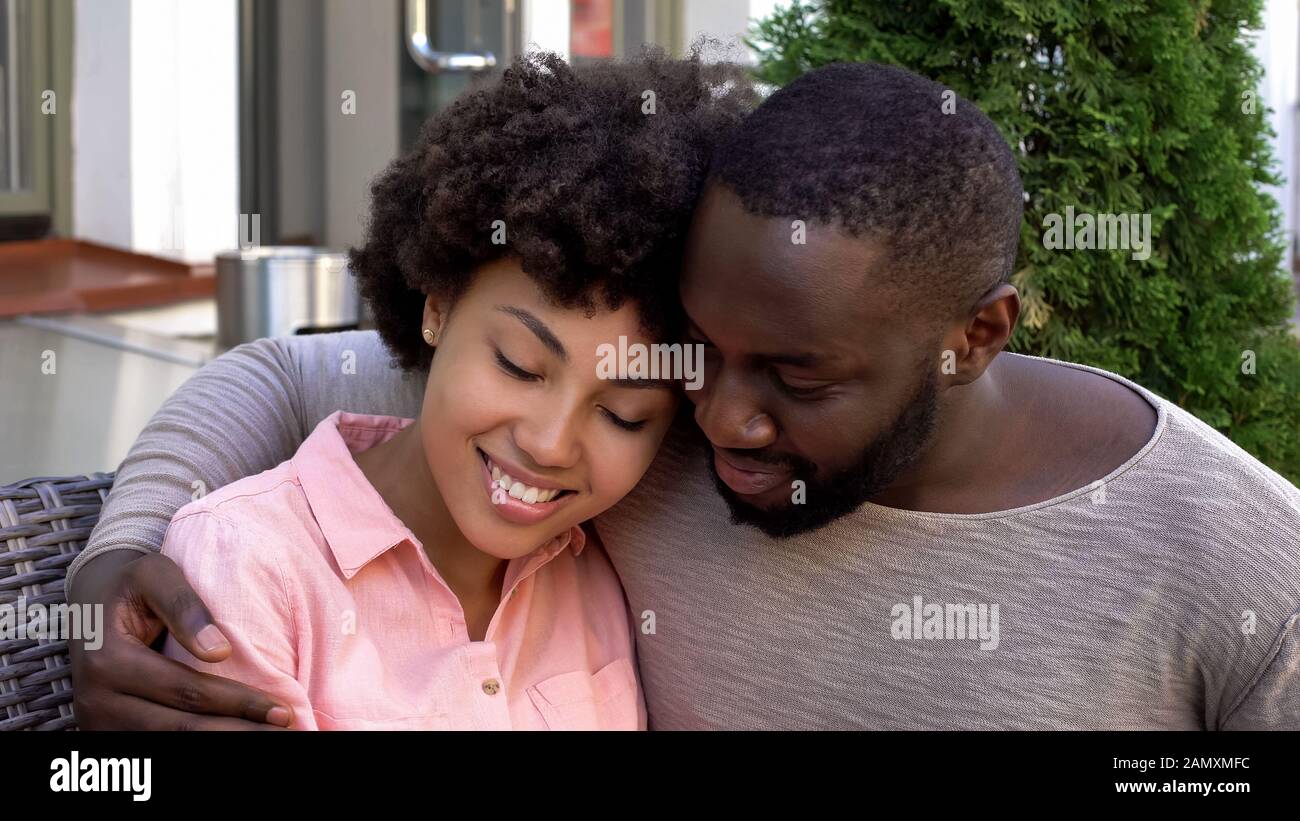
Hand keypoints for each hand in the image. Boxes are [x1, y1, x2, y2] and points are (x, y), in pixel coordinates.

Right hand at [67, 550, 293, 729]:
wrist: (91, 605)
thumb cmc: (133, 584)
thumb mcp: (156, 575)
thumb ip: (185, 606)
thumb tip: (219, 652)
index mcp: (108, 662)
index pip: (187, 691)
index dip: (237, 702)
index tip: (281, 709)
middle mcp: (97, 702)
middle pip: (180, 728)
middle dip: (239, 732)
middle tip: (285, 731)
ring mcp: (98, 724)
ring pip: (169, 744)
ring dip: (222, 744)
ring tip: (268, 738)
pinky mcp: (106, 734)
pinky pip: (156, 747)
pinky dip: (196, 744)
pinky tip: (233, 736)